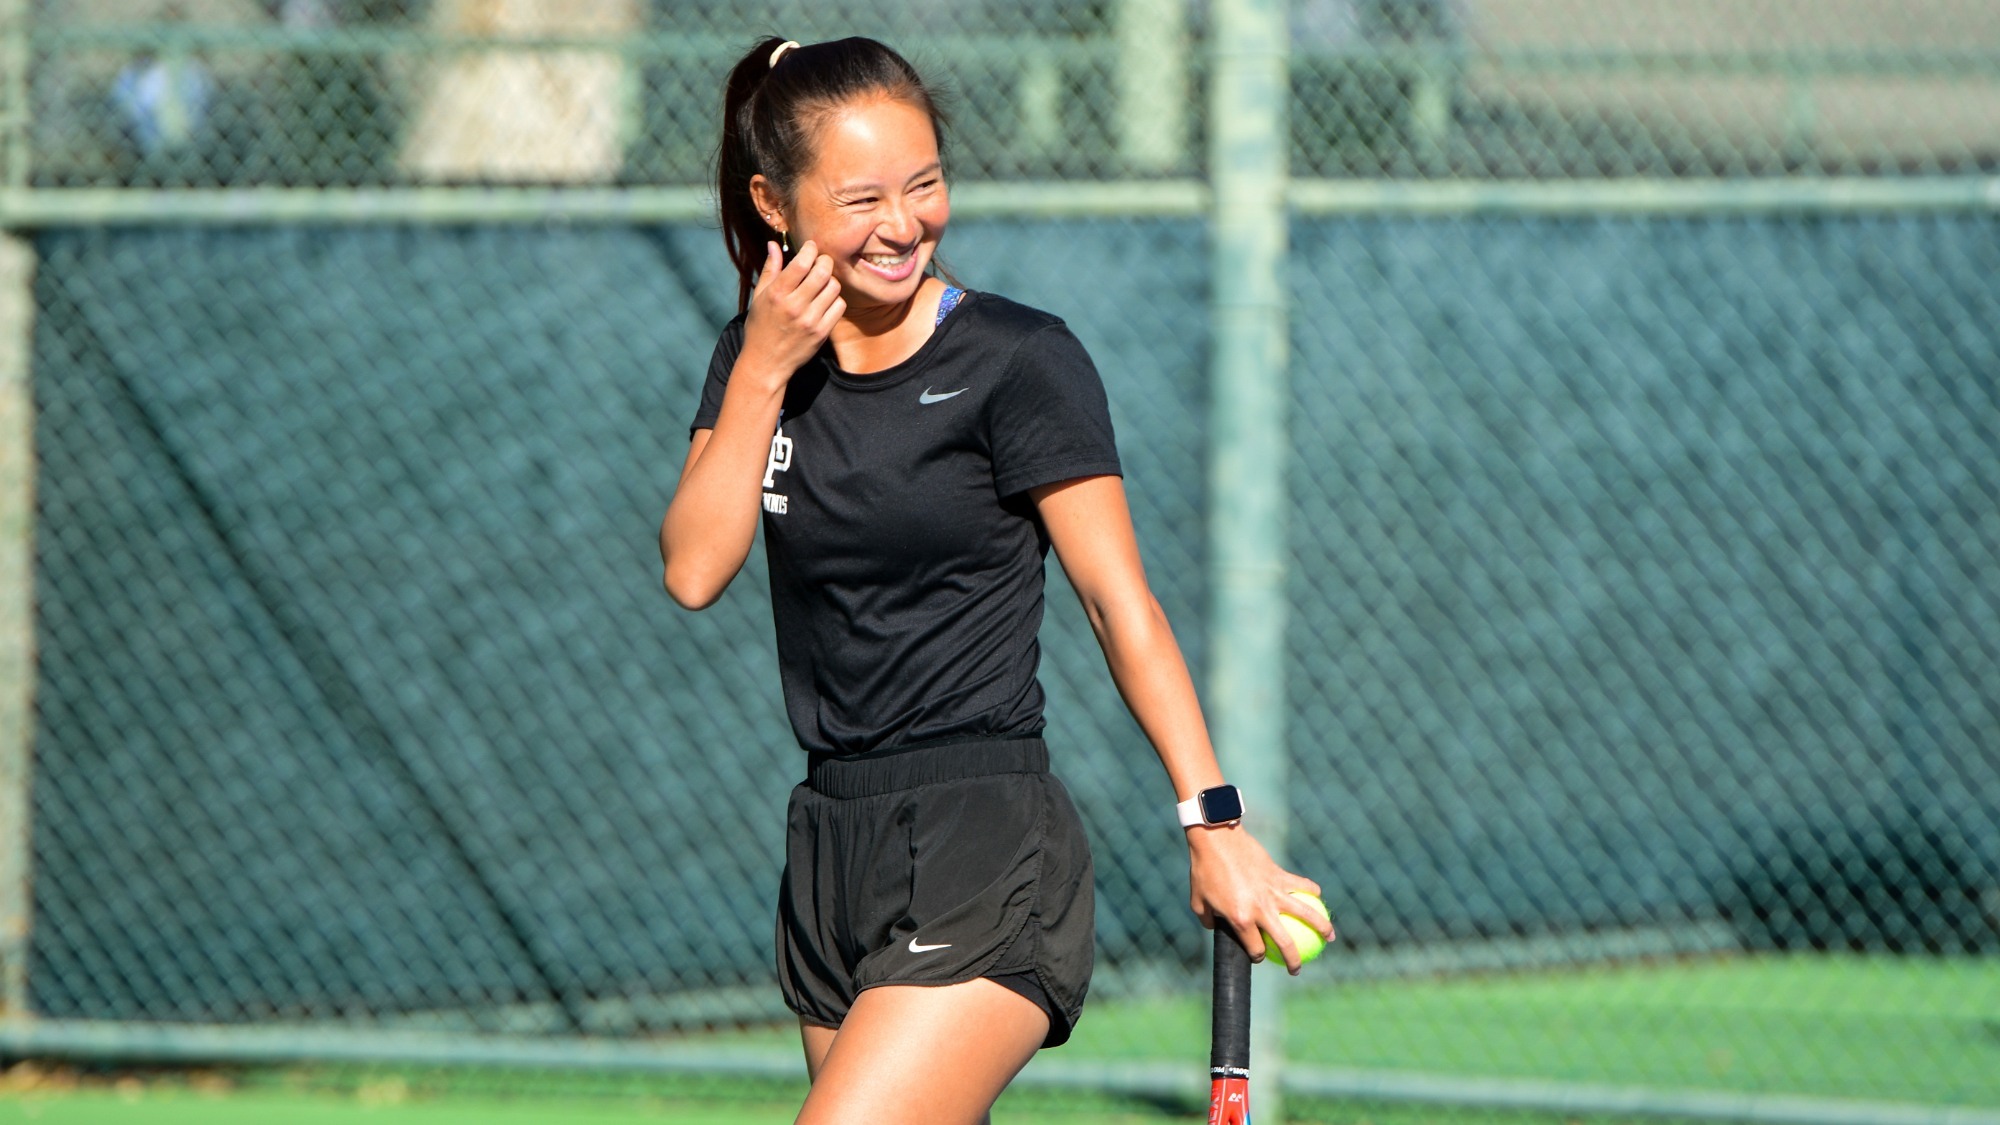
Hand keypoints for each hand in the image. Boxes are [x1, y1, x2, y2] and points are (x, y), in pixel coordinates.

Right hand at [740, 239, 843, 385]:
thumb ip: (770, 269)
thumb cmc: (760, 327)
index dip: (810, 249)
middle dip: (824, 262)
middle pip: (823, 271)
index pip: (802, 262)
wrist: (766, 363)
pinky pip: (839, 306)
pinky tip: (825, 302)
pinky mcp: (822, 333)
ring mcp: (810, 320)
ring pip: (834, 287)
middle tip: (820, 263)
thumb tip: (774, 244)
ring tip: (821, 284)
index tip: (811, 248)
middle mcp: (794, 306)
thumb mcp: (759, 297)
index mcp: (777, 294)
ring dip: (830, 281)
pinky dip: (835, 300)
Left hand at [1187, 824, 1334, 973]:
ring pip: (1306, 914)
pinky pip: (1302, 885)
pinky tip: (1318, 896)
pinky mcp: (1280, 874)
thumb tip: (1216, 928)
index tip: (1260, 955)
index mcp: (1240, 920)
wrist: (1216, 839)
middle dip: (1294, 961)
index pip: (1256, 949)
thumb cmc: (1204, 870)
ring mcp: (1273, 892)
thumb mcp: (1198, 901)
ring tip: (1330, 938)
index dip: (1258, 956)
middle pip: (1285, 942)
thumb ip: (1208, 920)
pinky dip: (1312, 890)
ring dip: (1322, 928)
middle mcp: (1260, 909)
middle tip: (1296, 969)